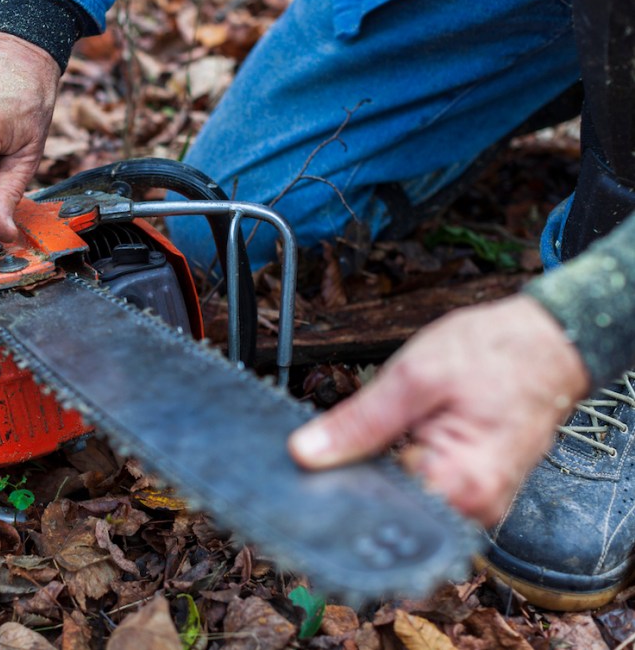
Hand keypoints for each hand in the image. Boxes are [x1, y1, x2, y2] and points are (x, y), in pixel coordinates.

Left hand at [288, 295, 589, 525]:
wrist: (548, 343)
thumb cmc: (493, 353)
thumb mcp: (413, 377)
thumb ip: (358, 423)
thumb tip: (305, 454)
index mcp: (459, 484)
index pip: (375, 507)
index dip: (337, 485)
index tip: (309, 463)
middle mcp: (473, 508)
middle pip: (388, 509)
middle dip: (356, 478)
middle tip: (343, 438)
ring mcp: (477, 504)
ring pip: (403, 499)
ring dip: (379, 471)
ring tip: (382, 431)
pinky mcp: (473, 491)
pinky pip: (423, 490)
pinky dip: (400, 468)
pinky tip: (397, 440)